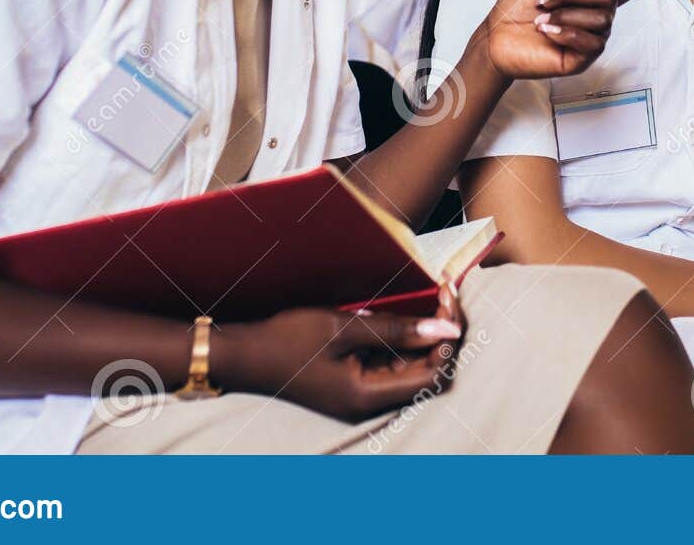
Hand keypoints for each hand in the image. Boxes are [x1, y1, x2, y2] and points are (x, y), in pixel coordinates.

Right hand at [218, 307, 462, 420]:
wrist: (246, 353)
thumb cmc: (290, 339)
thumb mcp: (345, 328)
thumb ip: (398, 329)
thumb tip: (447, 329)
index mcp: (368, 396)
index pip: (431, 374)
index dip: (446, 339)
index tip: (447, 300)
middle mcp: (370, 400)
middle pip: (425, 369)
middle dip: (439, 331)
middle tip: (445, 291)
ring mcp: (363, 391)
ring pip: (411, 363)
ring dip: (424, 332)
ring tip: (432, 294)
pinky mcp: (355, 379)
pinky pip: (391, 360)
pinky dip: (403, 336)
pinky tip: (406, 310)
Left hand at [482, 0, 638, 80]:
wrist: (496, 34)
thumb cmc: (519, 5)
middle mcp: (597, 15)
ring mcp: (592, 37)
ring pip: (602, 19)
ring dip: (565, 14)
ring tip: (541, 18)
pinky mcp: (583, 58)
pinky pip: (592, 42)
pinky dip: (566, 32)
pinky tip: (546, 31)